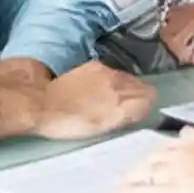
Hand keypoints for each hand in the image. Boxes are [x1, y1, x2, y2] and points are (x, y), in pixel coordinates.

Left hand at [34, 61, 155, 139]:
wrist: (42, 101)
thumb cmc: (71, 123)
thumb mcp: (105, 127)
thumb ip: (130, 114)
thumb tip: (146, 106)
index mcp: (124, 99)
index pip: (150, 97)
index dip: (146, 108)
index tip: (139, 116)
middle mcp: (119, 80)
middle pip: (140, 86)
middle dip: (138, 97)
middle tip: (126, 111)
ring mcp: (106, 71)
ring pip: (126, 79)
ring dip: (123, 89)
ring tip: (110, 103)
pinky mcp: (93, 66)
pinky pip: (111, 74)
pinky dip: (109, 82)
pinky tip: (97, 93)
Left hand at [109, 126, 193, 192]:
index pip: (178, 141)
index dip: (168, 153)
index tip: (164, 162)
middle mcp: (187, 150)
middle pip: (155, 156)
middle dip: (144, 168)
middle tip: (135, 178)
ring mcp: (178, 171)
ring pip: (144, 173)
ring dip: (131, 182)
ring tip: (122, 192)